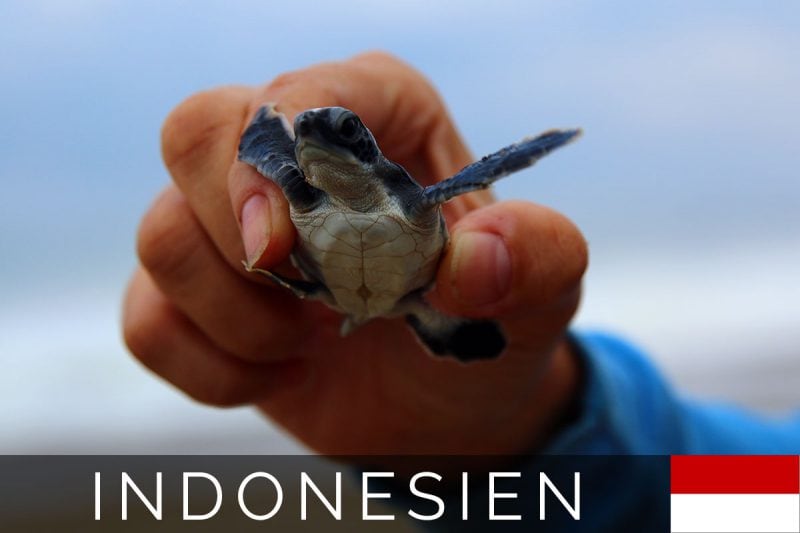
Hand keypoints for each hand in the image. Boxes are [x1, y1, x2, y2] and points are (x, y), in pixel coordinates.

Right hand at [123, 51, 587, 457]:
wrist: (448, 406)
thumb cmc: (491, 327)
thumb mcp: (540, 292)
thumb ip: (535, 258)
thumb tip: (473, 260)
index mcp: (377, 112)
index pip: (295, 96)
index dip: (275, 162)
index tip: (287, 250)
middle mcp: (293, 151)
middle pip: (195, 133)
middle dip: (242, 236)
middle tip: (311, 302)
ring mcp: (230, 221)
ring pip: (162, 234)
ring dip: (242, 317)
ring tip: (312, 340)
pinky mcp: (193, 292)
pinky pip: (146, 319)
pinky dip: (212, 368)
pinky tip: (278, 373)